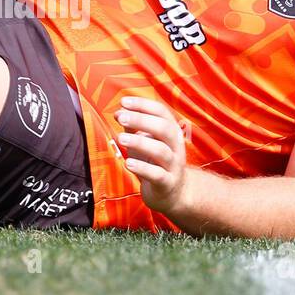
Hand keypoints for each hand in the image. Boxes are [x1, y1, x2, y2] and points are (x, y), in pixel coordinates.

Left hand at [116, 96, 189, 216]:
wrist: (173, 193)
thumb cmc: (155, 162)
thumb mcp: (144, 142)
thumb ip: (133, 127)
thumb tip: (119, 112)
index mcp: (171, 131)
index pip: (161, 112)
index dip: (143, 105)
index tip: (123, 101)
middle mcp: (176, 146)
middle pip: (164, 128)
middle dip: (142, 120)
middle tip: (121, 117)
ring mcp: (173, 165)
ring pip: (161, 151)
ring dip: (139, 142)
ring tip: (120, 139)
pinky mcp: (167, 183)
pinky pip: (157, 174)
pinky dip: (142, 168)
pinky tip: (128, 163)